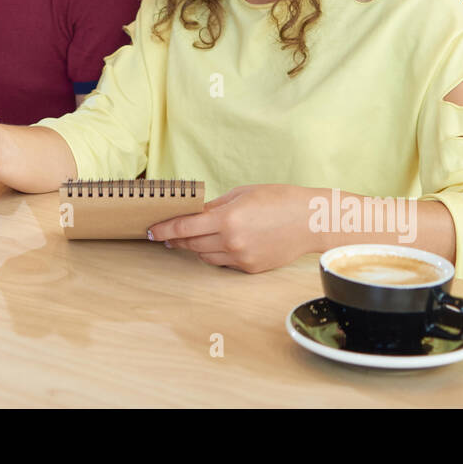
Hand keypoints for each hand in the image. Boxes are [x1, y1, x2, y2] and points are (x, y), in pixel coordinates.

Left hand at [148, 184, 314, 272]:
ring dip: (194, 246)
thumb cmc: (278, 199)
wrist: (311, 220)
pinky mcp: (250, 268)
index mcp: (227, 219)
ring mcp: (241, 258)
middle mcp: (231, 241)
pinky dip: (216, 253)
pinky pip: (223, 262)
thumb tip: (192, 214)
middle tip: (164, 234)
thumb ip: (214, 207)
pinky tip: (218, 243)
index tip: (151, 230)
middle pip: (190, 243)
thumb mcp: (242, 194)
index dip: (164, 230)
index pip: (184, 227)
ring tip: (191, 237)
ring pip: (204, 256)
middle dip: (175, 238)